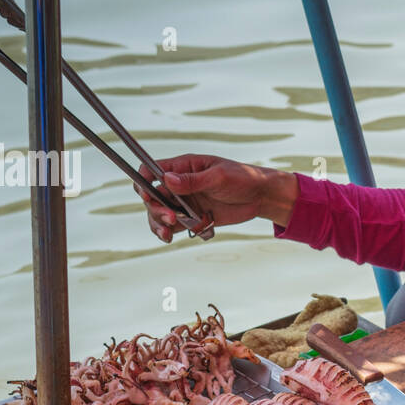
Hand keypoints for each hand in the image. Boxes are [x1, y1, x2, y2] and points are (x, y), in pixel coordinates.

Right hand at [134, 155, 298, 241]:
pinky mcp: (191, 217)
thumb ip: (193, 180)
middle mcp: (179, 184)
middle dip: (155, 208)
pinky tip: (169, 237)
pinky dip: (167, 232)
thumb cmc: (242, 178)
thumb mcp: (218, 177)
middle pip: (152, 196)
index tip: (147, 195)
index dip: (144, 182)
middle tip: (170, 218)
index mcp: (183, 166)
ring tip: (166, 233)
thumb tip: (167, 179)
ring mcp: (184, 201)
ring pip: (158, 213)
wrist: (260, 197)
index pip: (152, 171)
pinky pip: (172, 226)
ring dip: (158, 223)